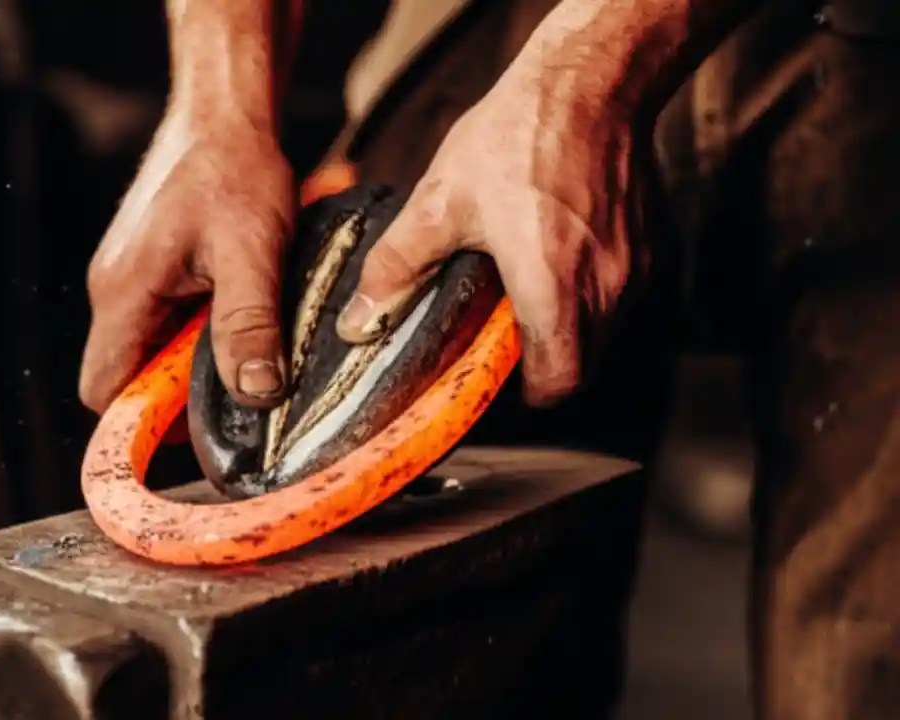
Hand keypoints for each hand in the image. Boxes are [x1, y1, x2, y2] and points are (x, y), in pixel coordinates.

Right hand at [79, 107, 294, 412]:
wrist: (225, 111)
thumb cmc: (235, 170)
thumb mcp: (253, 253)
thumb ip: (250, 326)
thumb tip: (257, 394)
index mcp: (124, 292)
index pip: (103, 389)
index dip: (142, 421)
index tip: (197, 430)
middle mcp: (112, 288)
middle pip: (125, 374)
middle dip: (175, 392)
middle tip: (237, 384)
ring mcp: (126, 276)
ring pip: (146, 347)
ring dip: (189, 358)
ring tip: (244, 342)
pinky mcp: (146, 265)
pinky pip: (159, 319)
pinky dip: (194, 330)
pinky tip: (236, 311)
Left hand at [336, 75, 649, 405]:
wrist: (589, 81)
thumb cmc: (519, 136)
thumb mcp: (440, 203)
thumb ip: (397, 269)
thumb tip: (360, 320)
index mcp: (553, 287)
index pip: (560, 383)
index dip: (531, 393)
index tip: (504, 378)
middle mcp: (606, 286)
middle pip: (584, 363)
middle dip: (545, 361)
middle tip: (505, 334)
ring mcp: (636, 267)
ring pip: (606, 330)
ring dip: (569, 325)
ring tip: (528, 288)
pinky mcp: (652, 246)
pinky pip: (622, 293)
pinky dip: (591, 293)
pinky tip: (557, 256)